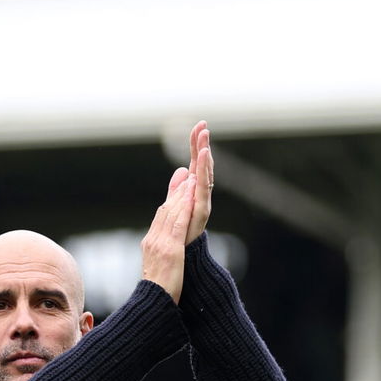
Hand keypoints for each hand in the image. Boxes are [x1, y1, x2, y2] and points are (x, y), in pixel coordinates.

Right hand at [142, 166, 196, 302]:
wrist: (154, 305)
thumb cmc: (158, 293)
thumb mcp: (159, 270)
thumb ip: (164, 257)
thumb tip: (166, 249)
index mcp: (151, 244)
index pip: (161, 216)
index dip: (171, 199)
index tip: (178, 184)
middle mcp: (153, 240)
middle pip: (165, 210)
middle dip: (176, 190)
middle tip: (185, 170)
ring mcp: (161, 243)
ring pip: (171, 212)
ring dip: (181, 193)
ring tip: (190, 176)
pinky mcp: (171, 249)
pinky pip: (178, 223)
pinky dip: (184, 206)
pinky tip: (191, 195)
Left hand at [186, 120, 213, 243]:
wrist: (184, 255)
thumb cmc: (181, 232)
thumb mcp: (176, 205)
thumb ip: (177, 188)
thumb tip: (181, 171)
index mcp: (193, 189)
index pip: (194, 162)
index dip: (195, 144)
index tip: (198, 125)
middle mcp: (200, 193)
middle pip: (202, 164)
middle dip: (202, 145)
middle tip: (203, 126)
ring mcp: (202, 202)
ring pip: (204, 175)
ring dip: (204, 157)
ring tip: (204, 140)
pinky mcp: (201, 212)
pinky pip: (202, 191)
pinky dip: (202, 176)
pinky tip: (202, 162)